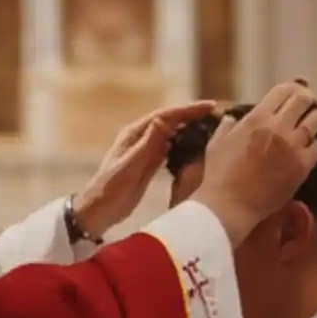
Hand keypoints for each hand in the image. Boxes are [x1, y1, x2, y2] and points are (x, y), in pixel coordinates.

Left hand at [73, 101, 217, 235]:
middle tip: (217, 114)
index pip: (166, 116)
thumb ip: (148, 144)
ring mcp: (144, 151)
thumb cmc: (111, 188)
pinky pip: (169, 149)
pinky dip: (183, 144)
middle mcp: (140, 138)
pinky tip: (195, 147)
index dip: (188, 110)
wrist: (99, 211)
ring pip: (171, 134)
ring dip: (189, 128)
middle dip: (192, 116)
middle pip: (170, 121)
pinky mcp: (148, 164)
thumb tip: (164, 119)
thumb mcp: (130, 166)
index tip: (210, 106)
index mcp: (134, 134)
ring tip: (211, 125)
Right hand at [188, 81, 316, 245]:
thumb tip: (231, 117)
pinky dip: (315, 145)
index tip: (295, 92)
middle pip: (304, 100)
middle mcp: (277, 127)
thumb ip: (226, 127)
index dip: (292, 88)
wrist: (230, 205)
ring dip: (316, 118)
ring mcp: (292, 146)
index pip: (283, 91)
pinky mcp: (302, 166)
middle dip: (307, 99)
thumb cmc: (219, 175)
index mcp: (256, 118)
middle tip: (308, 103)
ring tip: (315, 120)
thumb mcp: (216, 144)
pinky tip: (310, 149)